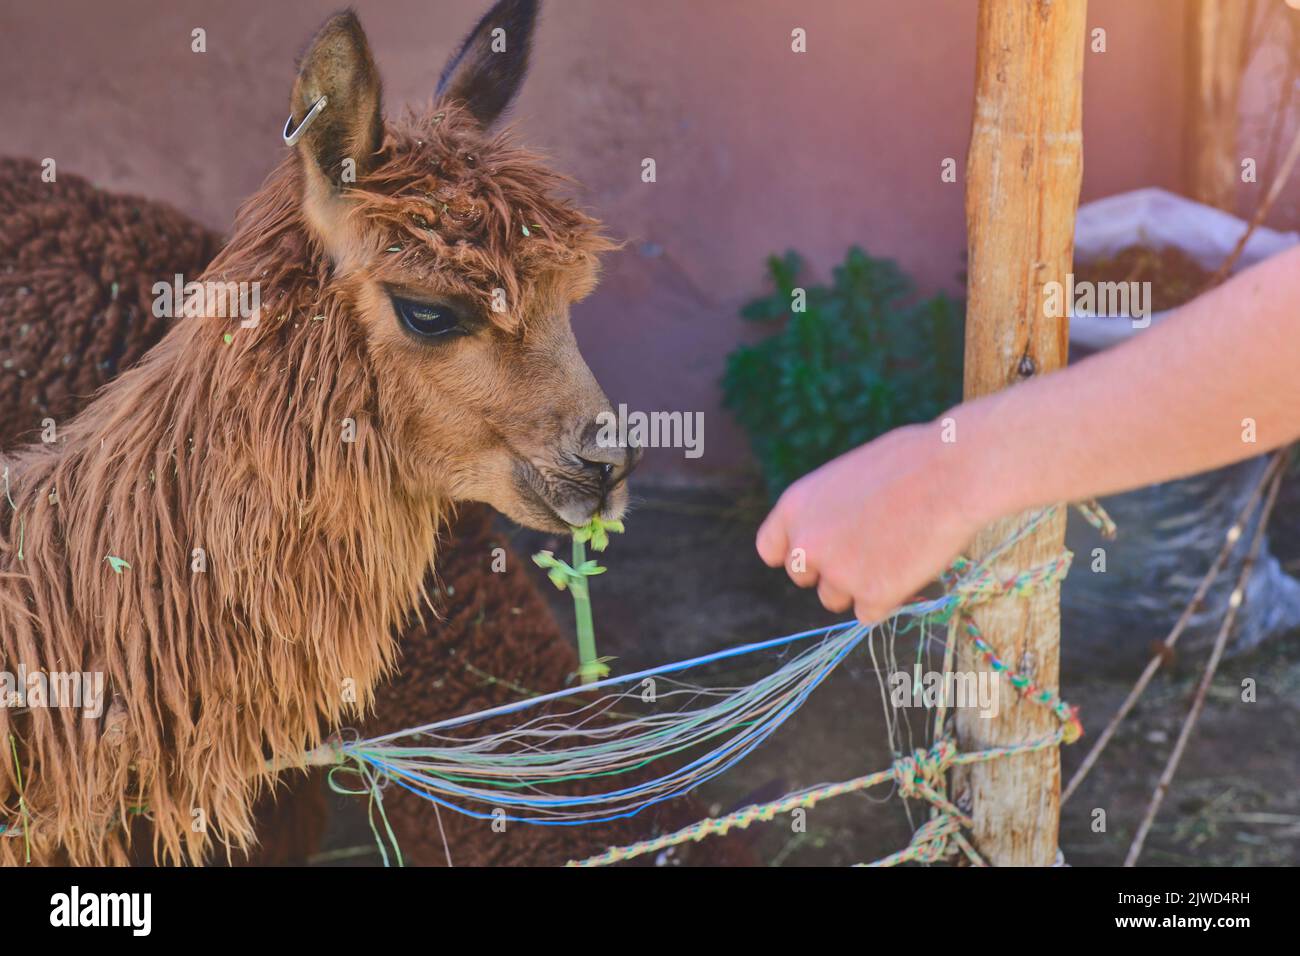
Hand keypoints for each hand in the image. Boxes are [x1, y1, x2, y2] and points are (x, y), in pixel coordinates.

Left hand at [755, 421, 989, 623]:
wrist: (953, 472)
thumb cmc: (911, 461)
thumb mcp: (849, 476)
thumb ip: (829, 510)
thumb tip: (836, 533)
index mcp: (795, 507)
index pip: (771, 550)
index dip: (795, 553)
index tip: (816, 554)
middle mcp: (807, 543)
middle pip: (803, 578)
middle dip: (829, 570)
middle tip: (868, 551)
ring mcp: (838, 573)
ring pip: (835, 599)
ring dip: (860, 586)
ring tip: (896, 553)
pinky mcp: (872, 596)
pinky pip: (869, 613)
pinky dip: (888, 598)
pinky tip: (910, 568)